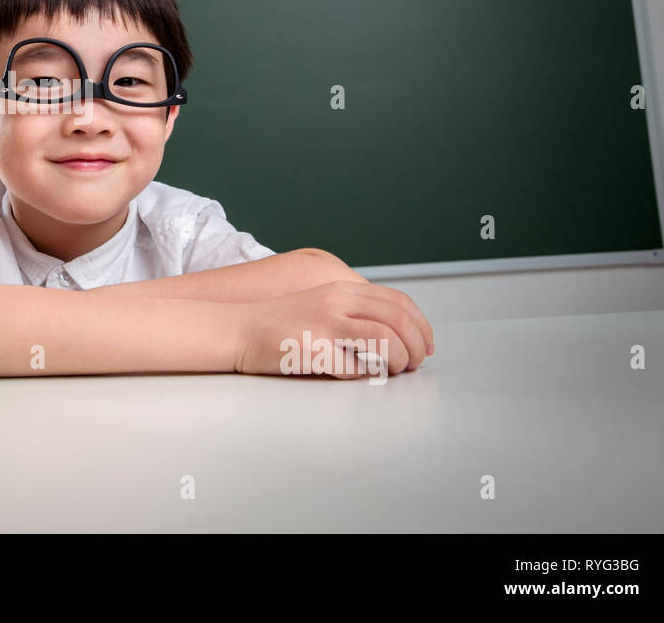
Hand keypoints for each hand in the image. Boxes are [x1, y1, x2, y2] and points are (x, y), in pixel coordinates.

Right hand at [233, 281, 433, 377]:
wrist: (237, 329)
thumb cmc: (278, 323)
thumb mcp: (320, 303)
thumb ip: (353, 311)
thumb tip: (395, 334)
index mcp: (342, 289)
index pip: (399, 302)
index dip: (421, 325)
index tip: (425, 345)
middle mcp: (336, 302)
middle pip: (399, 320)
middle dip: (415, 347)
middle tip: (412, 364)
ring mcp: (324, 325)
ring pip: (385, 341)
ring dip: (397, 362)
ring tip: (391, 371)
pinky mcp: (313, 350)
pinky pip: (356, 366)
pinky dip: (366, 374)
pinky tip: (357, 374)